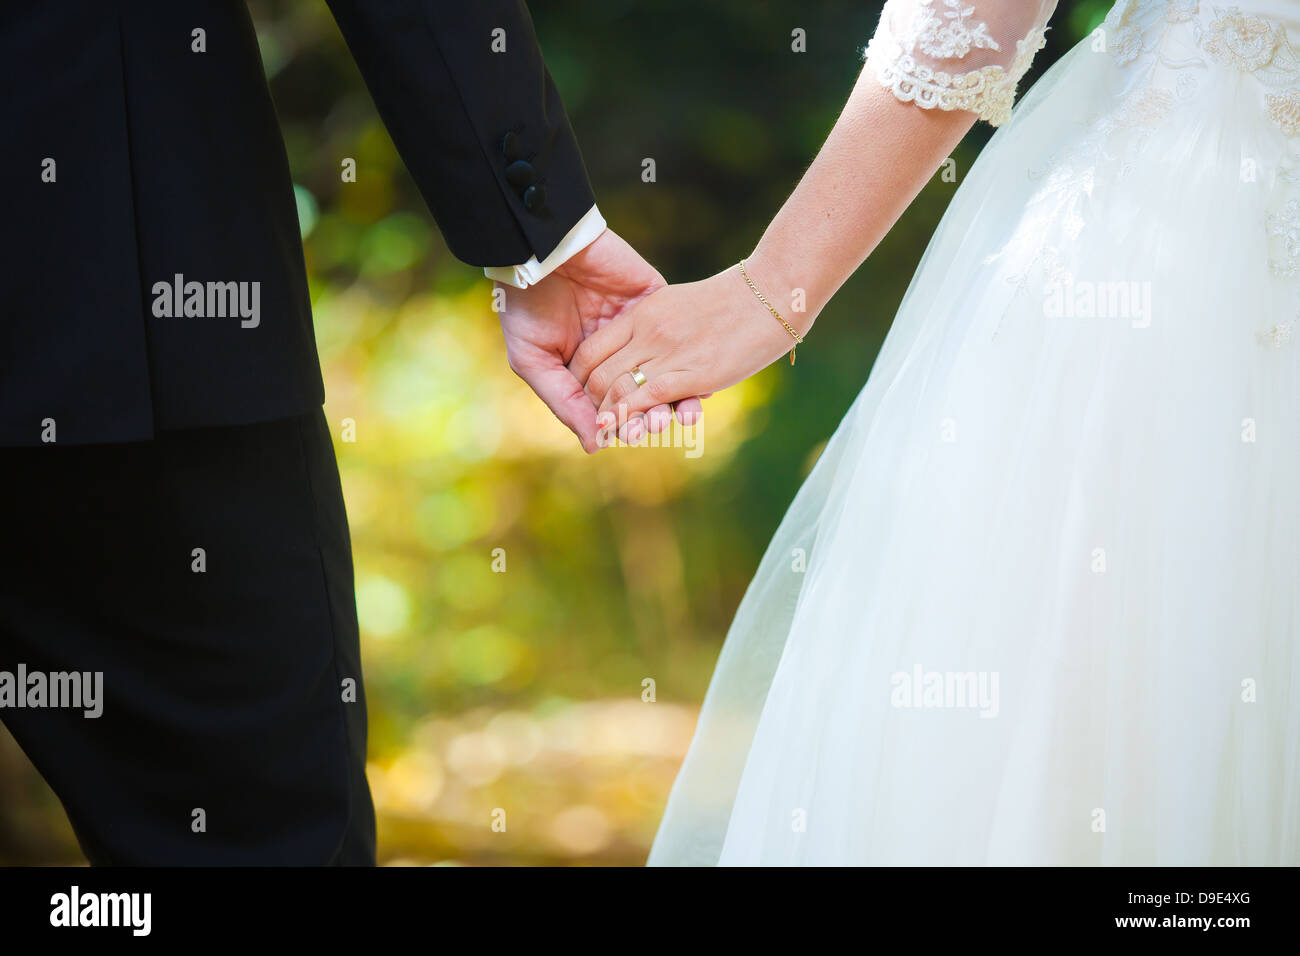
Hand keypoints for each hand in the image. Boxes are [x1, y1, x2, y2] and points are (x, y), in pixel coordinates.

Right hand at [497, 228, 703, 452]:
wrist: (541, 249)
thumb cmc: (525, 306)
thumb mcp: (534, 361)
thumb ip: (565, 403)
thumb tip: (596, 445)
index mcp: (584, 369)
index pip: (612, 405)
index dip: (623, 423)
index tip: (630, 435)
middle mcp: (614, 352)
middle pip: (643, 392)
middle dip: (652, 413)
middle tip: (658, 425)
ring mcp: (638, 327)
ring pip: (666, 370)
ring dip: (674, 394)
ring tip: (674, 410)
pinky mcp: (655, 301)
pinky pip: (679, 336)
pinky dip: (689, 360)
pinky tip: (696, 381)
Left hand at [568, 263, 806, 441]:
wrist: (773, 290)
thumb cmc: (735, 299)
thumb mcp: (681, 303)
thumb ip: (657, 324)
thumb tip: (646, 350)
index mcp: (643, 311)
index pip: (592, 350)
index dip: (580, 378)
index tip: (582, 395)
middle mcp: (649, 331)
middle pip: (599, 374)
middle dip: (589, 404)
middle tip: (590, 423)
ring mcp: (669, 351)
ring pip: (618, 391)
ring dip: (607, 418)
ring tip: (604, 432)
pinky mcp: (693, 372)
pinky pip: (647, 398)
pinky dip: (629, 417)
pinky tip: (622, 429)